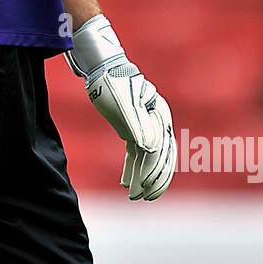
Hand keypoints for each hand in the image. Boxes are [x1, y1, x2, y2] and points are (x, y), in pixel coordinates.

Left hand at [65, 14, 176, 200]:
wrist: (102, 65)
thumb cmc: (111, 81)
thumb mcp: (121, 103)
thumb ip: (136, 125)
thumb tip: (149, 149)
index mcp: (158, 115)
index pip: (159, 150)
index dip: (154, 172)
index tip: (145, 190)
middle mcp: (156, 120)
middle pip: (160, 155)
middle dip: (153, 179)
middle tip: (143, 198)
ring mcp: (146, 124)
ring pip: (149, 156)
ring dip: (143, 176)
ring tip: (136, 196)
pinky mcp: (133, 126)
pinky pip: (137, 151)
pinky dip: (133, 167)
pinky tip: (125, 181)